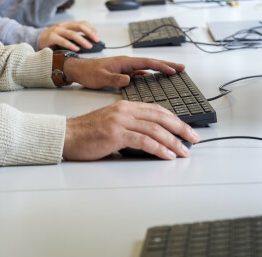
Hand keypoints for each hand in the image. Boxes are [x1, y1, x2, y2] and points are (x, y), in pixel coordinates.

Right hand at [38, 21, 99, 50]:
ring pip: (72, 33)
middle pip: (79, 26)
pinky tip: (76, 49)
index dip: (92, 29)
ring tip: (89, 46)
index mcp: (68, 24)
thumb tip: (90, 43)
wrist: (37, 40)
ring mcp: (57, 30)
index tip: (98, 37)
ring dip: (82, 40)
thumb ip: (75, 37)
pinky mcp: (51, 37)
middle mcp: (63, 25)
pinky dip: (70, 45)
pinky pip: (62, 40)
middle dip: (90, 33)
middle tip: (96, 40)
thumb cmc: (53, 40)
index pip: (83, 23)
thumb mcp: (65, 36)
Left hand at [63, 56, 183, 88]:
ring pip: (147, 68)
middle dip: (166, 65)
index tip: (173, 70)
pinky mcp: (123, 73)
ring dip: (160, 69)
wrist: (78, 70)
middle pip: (151, 63)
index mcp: (124, 62)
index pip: (147, 63)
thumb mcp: (100, 77)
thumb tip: (128, 79)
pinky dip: (151, 75)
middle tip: (181, 68)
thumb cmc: (88, 72)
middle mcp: (127, 63)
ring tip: (173, 73)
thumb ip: (114, 79)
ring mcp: (126, 68)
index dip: (161, 66)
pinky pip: (141, 73)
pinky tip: (155, 80)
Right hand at [63, 100, 199, 160]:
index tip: (186, 129)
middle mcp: (125, 110)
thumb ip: (131, 125)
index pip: (157, 110)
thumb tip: (152, 138)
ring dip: (173, 141)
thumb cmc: (87, 133)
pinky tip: (168, 155)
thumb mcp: (113, 123)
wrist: (67, 135)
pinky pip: (143, 140)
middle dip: (181, 128)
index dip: (175, 119)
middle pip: (160, 116)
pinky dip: (159, 148)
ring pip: (155, 129)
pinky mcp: (116, 133)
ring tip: (184, 151)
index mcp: (126, 105)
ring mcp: (120, 120)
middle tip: (194, 138)